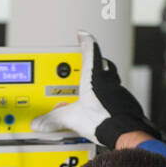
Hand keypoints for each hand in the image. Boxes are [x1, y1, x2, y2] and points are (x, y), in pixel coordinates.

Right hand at [31, 31, 160, 147]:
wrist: (125, 131)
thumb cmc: (104, 119)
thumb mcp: (71, 119)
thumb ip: (53, 119)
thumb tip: (40, 122)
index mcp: (93, 77)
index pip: (90, 50)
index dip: (85, 40)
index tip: (82, 34)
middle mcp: (108, 79)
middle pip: (101, 62)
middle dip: (92, 61)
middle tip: (83, 64)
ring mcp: (118, 89)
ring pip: (110, 76)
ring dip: (100, 78)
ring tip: (90, 87)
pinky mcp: (124, 100)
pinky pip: (115, 91)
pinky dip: (106, 94)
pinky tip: (100, 103)